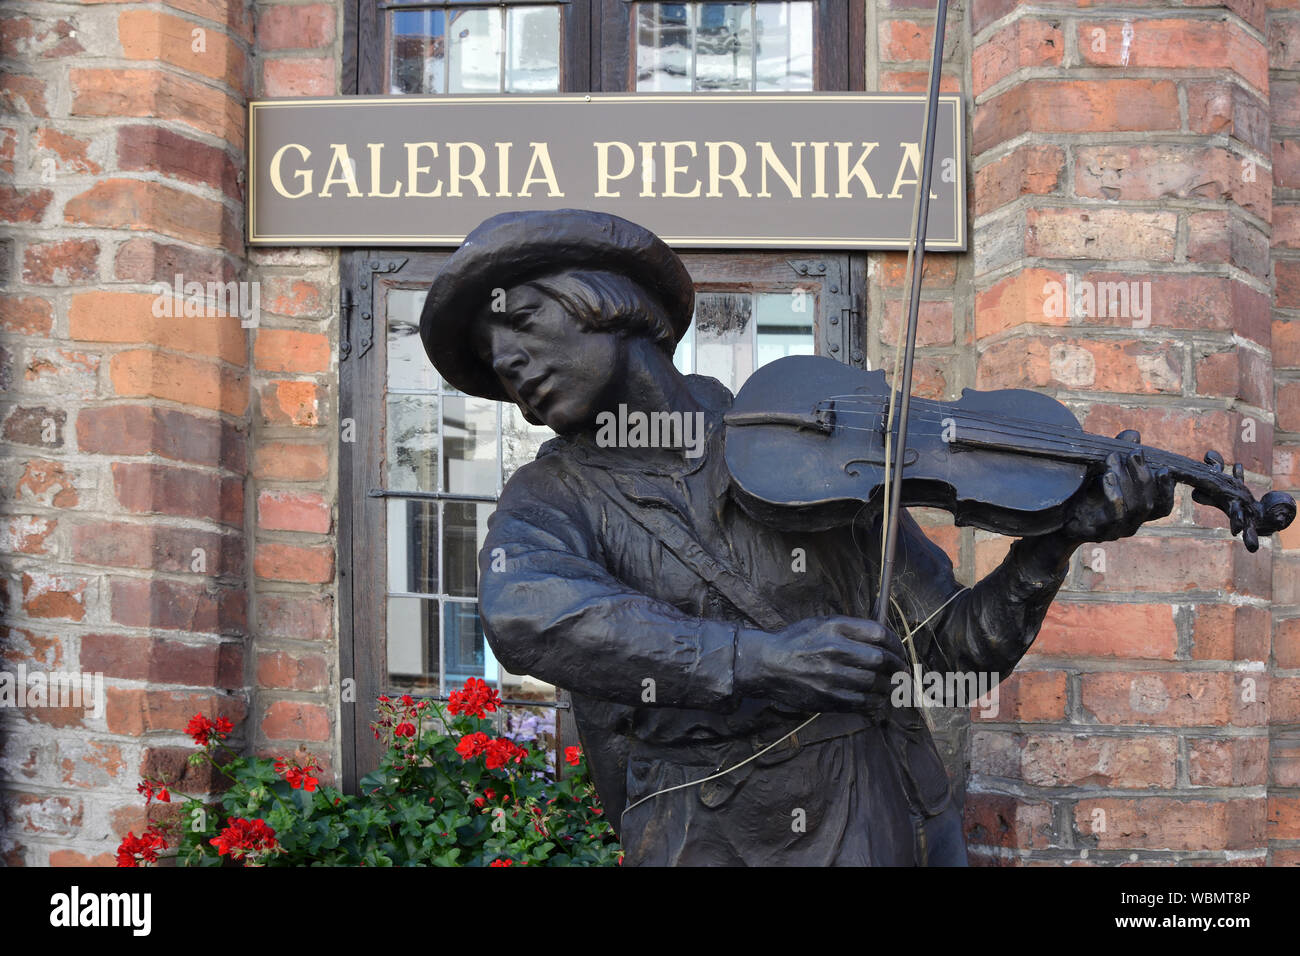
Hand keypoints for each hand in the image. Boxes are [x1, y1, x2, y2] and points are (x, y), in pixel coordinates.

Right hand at [735, 616, 910, 713]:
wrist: (767, 664)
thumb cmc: (796, 641)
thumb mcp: (821, 624)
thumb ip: (851, 629)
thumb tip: (884, 639)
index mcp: (835, 628)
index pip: (879, 634)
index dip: (896, 644)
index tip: (899, 652)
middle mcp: (834, 650)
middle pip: (881, 660)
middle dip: (898, 667)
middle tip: (903, 672)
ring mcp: (831, 676)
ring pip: (875, 683)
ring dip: (889, 686)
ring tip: (891, 686)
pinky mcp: (828, 698)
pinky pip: (862, 703)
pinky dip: (875, 702)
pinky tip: (877, 699)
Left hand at [1059, 430, 1175, 545]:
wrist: (1055, 513)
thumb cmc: (1083, 491)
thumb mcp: (1102, 470)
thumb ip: (1120, 453)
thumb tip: (1133, 434)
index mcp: (1136, 510)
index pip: (1163, 506)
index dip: (1167, 489)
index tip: (1164, 468)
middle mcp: (1131, 523)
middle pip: (1150, 503)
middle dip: (1143, 475)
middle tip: (1134, 452)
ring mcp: (1117, 530)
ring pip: (1136, 508)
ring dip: (1127, 480)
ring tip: (1114, 459)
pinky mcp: (1099, 533)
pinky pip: (1115, 515)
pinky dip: (1115, 494)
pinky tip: (1107, 477)